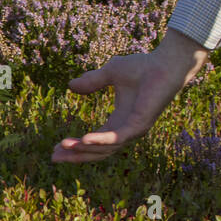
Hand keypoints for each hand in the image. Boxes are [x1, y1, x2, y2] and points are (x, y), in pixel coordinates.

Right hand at [52, 29, 209, 162]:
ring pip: (105, 149)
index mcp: (119, 121)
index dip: (76, 145)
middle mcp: (126, 130)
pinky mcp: (139, 125)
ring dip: (84, 149)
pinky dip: (100, 140)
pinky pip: (116, 138)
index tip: (56, 146)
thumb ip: (91, 82)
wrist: (166, 63)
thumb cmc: (143, 67)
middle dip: (76, 155)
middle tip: (54, 157)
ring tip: (64, 146)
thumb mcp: (109, 74)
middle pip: (97, 152)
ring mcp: (133, 130)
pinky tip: (84, 139)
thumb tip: (70, 86)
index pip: (95, 140)